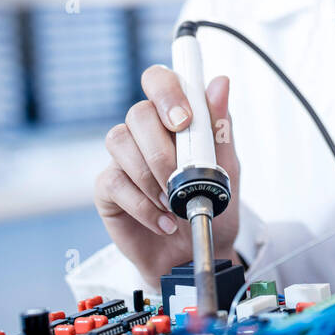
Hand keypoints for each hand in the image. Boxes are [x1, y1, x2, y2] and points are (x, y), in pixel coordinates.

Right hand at [93, 65, 240, 288]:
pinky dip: (142, 204)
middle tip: (180, 177)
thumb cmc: (212, 205)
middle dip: (161, 148)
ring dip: (151, 176)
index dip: (166, 92)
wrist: (199, 254)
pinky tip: (163, 221)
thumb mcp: (226, 169)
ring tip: (173, 203)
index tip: (184, 120)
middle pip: (138, 113)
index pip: (159, 80)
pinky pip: (113, 182)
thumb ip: (219, 128)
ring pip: (119, 142)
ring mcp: (123, 159)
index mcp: (174, 118)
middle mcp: (145, 133)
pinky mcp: (108, 189)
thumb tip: (220, 83)